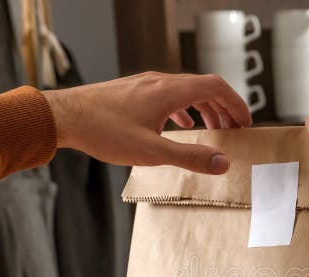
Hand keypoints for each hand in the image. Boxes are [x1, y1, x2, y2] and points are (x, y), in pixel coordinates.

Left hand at [43, 71, 251, 174]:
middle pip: (204, 88)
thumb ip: (190, 157)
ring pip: (186, 91)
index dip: (236, 104)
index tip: (246, 123)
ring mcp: (145, 84)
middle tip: (234, 131)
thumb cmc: (103, 132)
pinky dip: (185, 108)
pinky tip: (180, 124)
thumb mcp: (151, 151)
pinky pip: (169, 95)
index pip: (216, 87)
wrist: (63, 117)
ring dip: (205, 109)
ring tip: (213, 130)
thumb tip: (222, 163)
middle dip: (224, 109)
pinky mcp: (133, 91)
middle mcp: (160, 81)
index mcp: (169, 91)